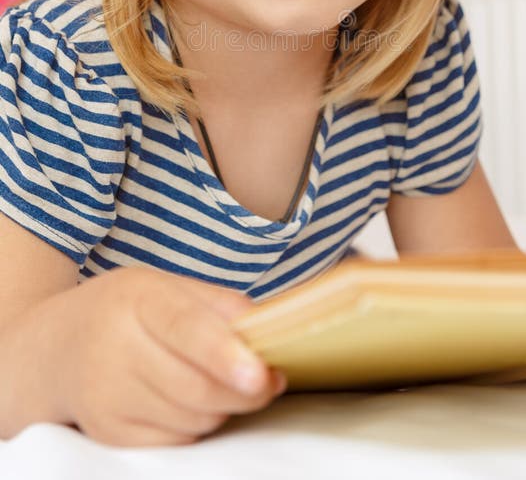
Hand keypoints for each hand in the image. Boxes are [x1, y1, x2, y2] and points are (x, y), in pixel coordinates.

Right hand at [56, 266, 285, 446]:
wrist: (57, 346)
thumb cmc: (128, 311)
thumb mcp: (169, 287)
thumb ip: (220, 305)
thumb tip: (268, 332)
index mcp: (139, 298)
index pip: (186, 328)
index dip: (226, 355)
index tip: (260, 375)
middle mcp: (115, 347)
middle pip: (196, 386)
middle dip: (244, 391)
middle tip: (268, 380)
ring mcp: (108, 396)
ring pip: (192, 418)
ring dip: (222, 406)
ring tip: (220, 381)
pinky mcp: (109, 432)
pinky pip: (176, 439)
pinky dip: (197, 423)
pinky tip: (188, 399)